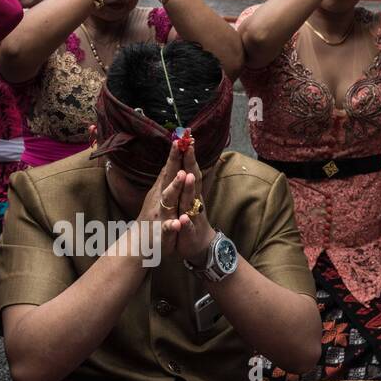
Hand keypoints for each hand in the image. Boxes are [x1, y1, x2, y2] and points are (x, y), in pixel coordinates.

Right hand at [136, 142, 186, 257]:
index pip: (169, 168)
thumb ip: (163, 180)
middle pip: (167, 177)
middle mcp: (159, 199)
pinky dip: (172, 226)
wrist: (138, 245)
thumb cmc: (150, 219)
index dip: (175, 153)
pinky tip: (178, 223)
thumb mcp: (156, 197)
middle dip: (174, 162)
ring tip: (182, 175)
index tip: (181, 136)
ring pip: (168, 199)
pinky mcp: (161, 232)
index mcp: (160, 191)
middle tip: (180, 145)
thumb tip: (168, 163)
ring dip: (174, 187)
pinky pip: (167, 228)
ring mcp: (160, 215)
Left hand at [173, 145, 215, 263]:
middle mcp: (192, 200)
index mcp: (189, 191)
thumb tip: (181, 160)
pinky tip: (182, 220)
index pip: (187, 169)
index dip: (186, 154)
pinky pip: (187, 228)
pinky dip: (185, 224)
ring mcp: (192, 216)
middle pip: (191, 179)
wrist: (199, 244)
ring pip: (190, 201)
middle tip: (189, 146)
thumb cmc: (189, 217)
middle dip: (189, 163)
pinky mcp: (189, 234)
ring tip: (188, 176)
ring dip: (189, 189)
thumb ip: (183, 180)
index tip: (185, 136)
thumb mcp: (185, 197)